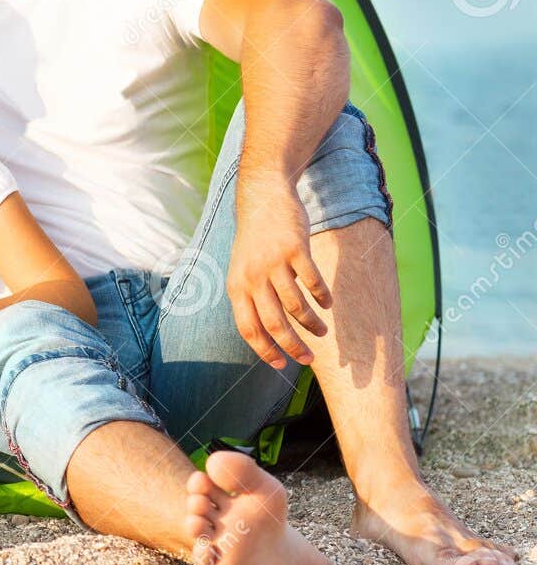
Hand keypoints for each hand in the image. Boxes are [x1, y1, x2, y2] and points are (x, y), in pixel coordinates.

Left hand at [228, 173, 332, 368]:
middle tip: (309, 359)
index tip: (281, 365)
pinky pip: (313, 282)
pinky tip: (328, 303)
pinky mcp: (295, 250)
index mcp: (236, 286)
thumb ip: (251, 298)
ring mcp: (273, 264)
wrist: (262, 198)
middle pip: (275, 324)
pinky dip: (322, 297)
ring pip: (297, 306)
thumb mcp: (241, 269)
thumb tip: (266, 333)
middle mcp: (252, 277)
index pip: (248, 328)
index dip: (265, 350)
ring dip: (312, 324)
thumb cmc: (254, 241)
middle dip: (293, 346)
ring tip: (322, 331)